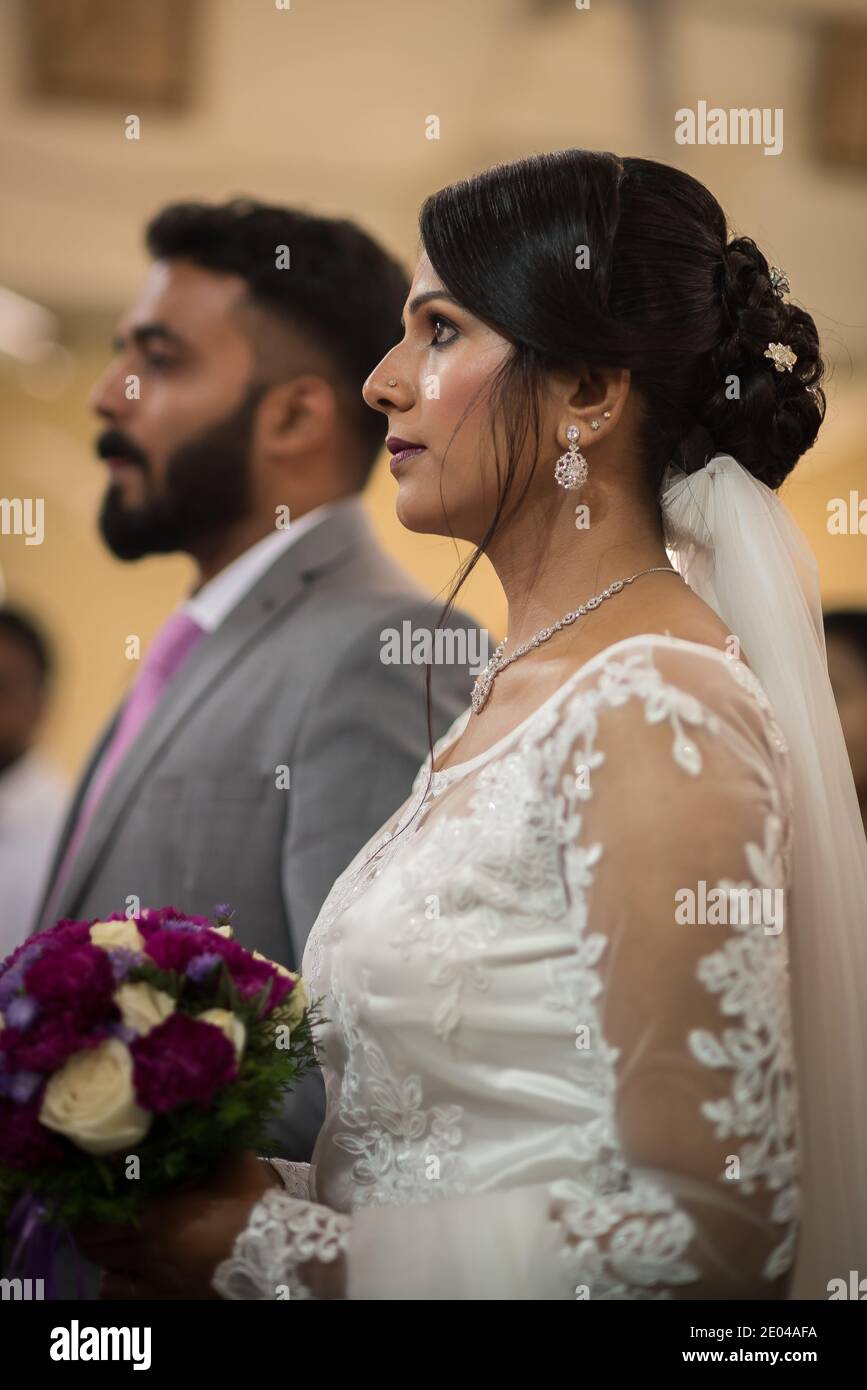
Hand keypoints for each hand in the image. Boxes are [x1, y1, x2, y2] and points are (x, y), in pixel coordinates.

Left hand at [73, 1149, 282, 1299]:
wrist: (274, 1251)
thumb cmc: (248, 1204)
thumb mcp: (227, 1161)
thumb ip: (202, 1146)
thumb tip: (189, 1123)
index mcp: (152, 1212)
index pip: (99, 1206)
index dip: (88, 1193)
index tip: (91, 1178)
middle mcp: (143, 1247)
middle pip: (91, 1240)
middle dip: (86, 1223)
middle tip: (93, 1206)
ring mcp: (151, 1276)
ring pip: (103, 1267)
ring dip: (99, 1250)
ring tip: (105, 1235)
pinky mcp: (163, 1295)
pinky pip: (119, 1293)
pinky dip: (112, 1280)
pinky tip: (121, 1268)